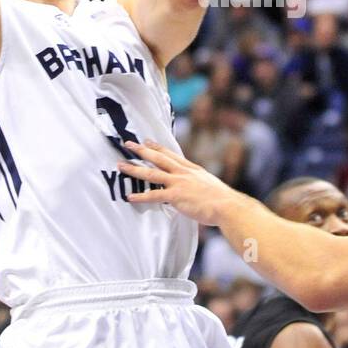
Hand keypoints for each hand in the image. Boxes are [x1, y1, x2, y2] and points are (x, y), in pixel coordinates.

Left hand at [117, 139, 233, 224]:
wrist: (227, 205)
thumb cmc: (222, 200)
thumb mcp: (209, 185)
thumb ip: (198, 184)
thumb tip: (194, 189)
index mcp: (192, 169)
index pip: (171, 154)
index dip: (157, 147)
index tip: (147, 141)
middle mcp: (183, 173)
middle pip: (158, 158)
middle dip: (142, 150)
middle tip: (128, 144)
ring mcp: (178, 183)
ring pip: (152, 174)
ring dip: (135, 169)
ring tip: (121, 166)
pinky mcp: (176, 196)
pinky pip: (154, 195)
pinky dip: (140, 196)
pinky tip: (129, 197)